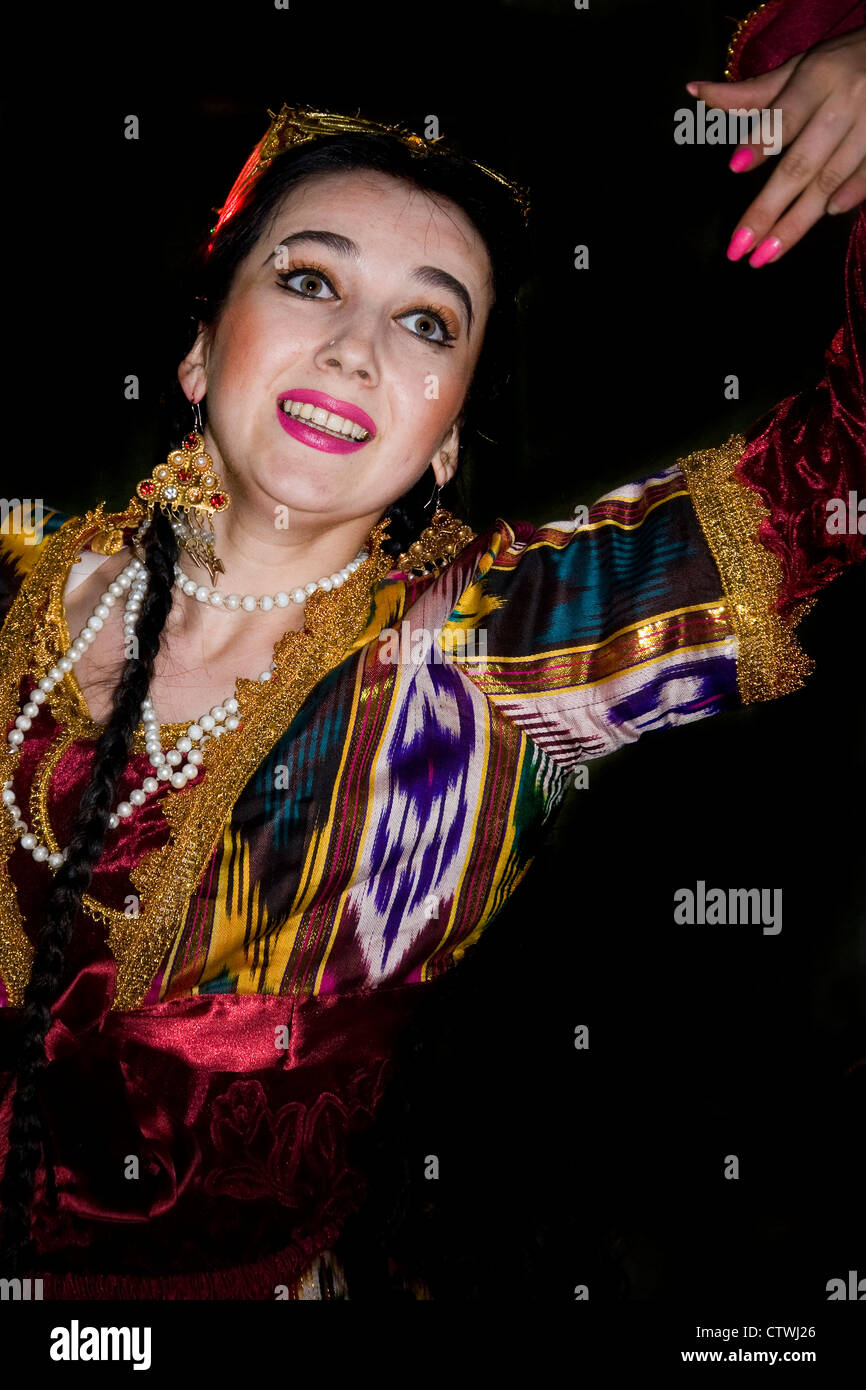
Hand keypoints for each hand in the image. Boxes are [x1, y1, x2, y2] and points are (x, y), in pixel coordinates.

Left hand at [686, 24, 865, 265]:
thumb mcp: (798, 69)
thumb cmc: (840, 65)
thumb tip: (695, 92)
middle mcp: (845, 101)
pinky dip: (854, 193)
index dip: (762, 140)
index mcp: (818, 76)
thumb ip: (751, 94)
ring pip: (830, 179)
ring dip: (798, 221)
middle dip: (768, 208)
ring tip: (767, 254)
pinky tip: (829, 215)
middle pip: (802, 162)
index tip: (735, 167)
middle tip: (739, 247)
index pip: (785, 115)